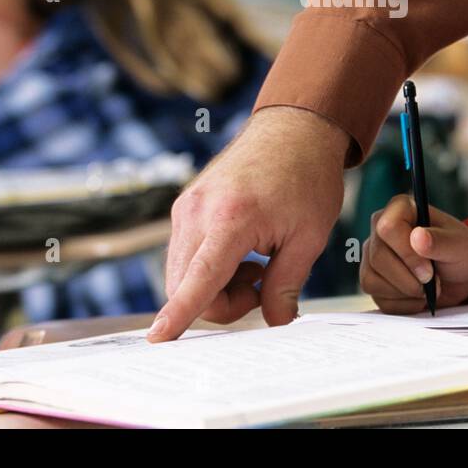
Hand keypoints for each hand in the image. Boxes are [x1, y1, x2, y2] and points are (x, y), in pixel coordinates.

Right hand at [147, 106, 347, 342]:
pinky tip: (242, 250)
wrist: (294, 128)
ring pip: (183, 273)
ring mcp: (186, 206)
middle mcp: (198, 211)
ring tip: (257, 262)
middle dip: (222, 302)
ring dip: (217, 285)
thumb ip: (286, 284)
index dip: (180, 314)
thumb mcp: (309, 237)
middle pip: (187, 286)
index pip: (200, 278)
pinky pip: (186, 254)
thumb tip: (275, 322)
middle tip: (263, 282)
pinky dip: (210, 266)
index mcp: (231, 217)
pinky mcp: (185, 206)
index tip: (158, 339)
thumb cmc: (307, 176)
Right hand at [359, 193, 467, 312]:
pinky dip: (401, 304)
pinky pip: (376, 297)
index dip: (407, 253)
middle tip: (432, 282)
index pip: (388, 228)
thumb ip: (440, 241)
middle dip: (408, 279)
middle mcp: (381, 229)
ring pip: (372, 280)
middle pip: (378, 258)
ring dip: (405, 292)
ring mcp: (373, 254)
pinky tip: (417, 297)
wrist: (462, 275)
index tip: (429, 270)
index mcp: (401, 209)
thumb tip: (418, 237)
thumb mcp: (460, 245)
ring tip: (426, 289)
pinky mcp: (373, 278)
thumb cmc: (461, 252)